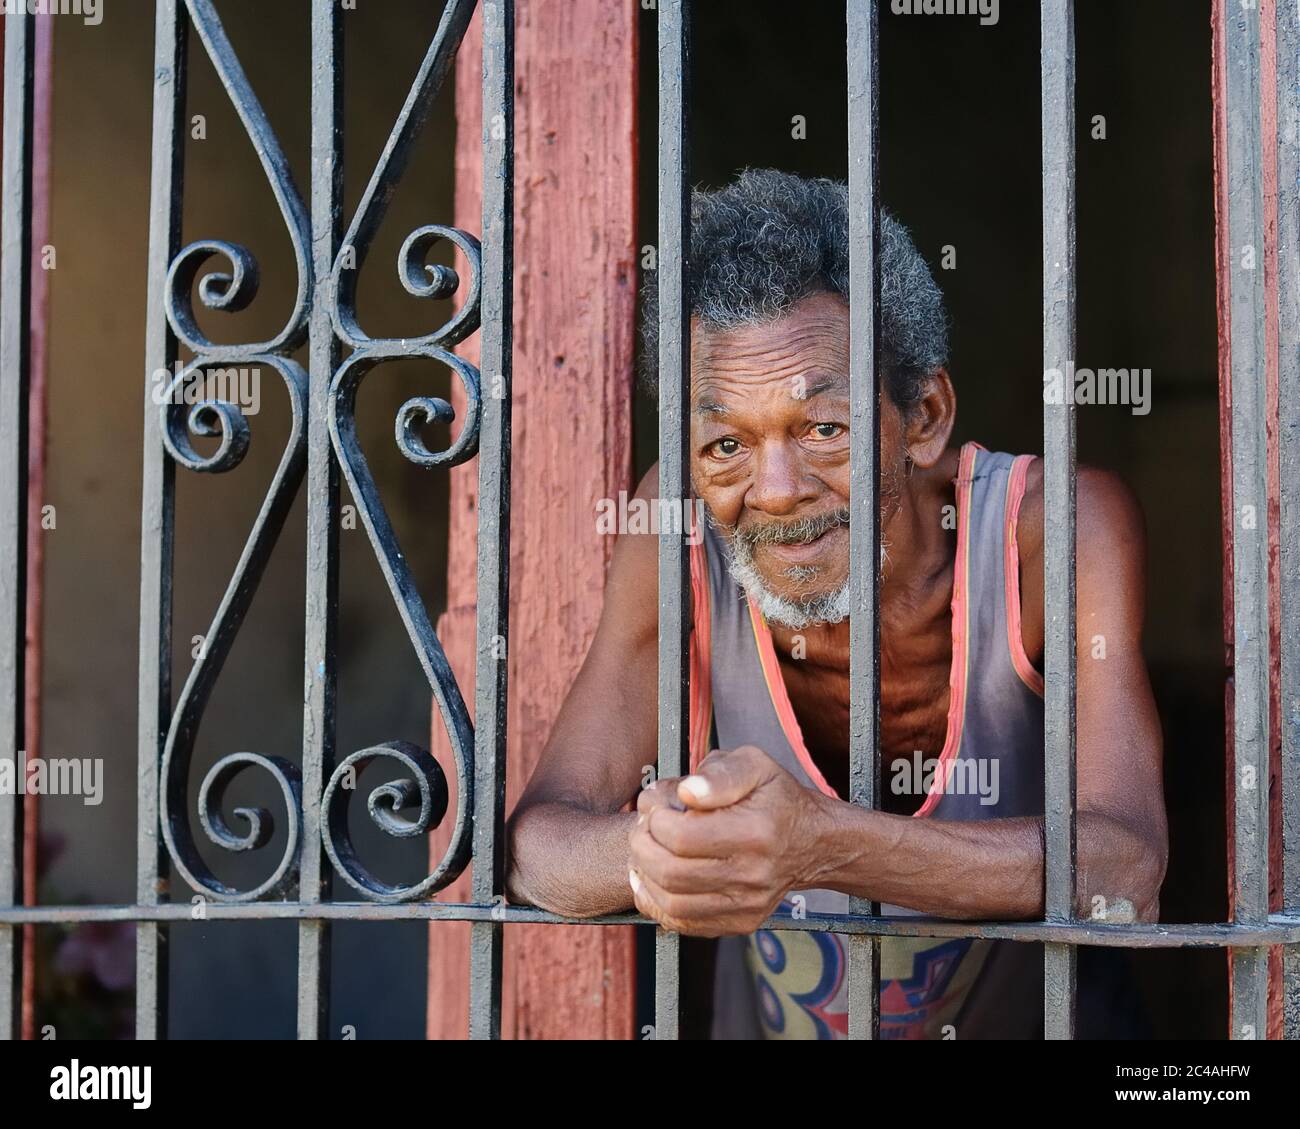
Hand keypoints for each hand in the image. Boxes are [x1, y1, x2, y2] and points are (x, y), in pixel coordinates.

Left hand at [627, 745, 825, 936]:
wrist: (811, 842)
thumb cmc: (775, 798)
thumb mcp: (753, 764)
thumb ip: (718, 773)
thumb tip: (687, 792)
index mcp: (755, 832)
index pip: (682, 837)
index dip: (655, 820)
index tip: (655, 806)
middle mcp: (753, 874)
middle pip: (671, 873)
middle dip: (642, 847)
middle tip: (642, 828)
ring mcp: (747, 904)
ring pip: (673, 903)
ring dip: (644, 876)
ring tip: (644, 851)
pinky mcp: (741, 921)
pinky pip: (684, 923)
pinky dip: (656, 902)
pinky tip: (651, 879)